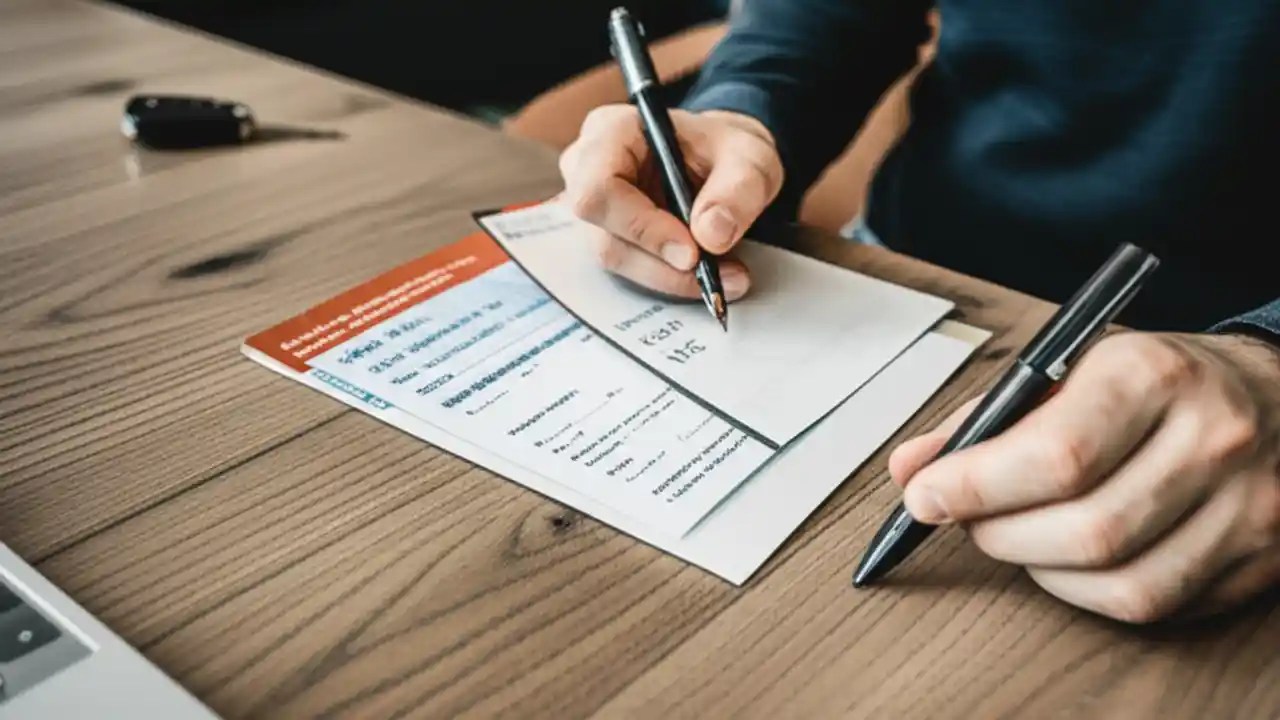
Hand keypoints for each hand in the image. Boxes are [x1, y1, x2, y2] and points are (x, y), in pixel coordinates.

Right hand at [557, 105, 782, 299]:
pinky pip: (628, 269)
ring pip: (615, 259)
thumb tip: (711, 234)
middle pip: (603, 235)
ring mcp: (592, 208)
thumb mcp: (749, 158)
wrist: (721, 162)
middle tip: (714, 274)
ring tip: (725, 277)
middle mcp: (586, 169)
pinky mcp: (605, 236)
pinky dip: (669, 279)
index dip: (641, 227)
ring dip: (670, 277)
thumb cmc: (724, 150)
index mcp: (610, 131)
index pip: (600, 189)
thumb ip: (738, 190)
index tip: (691, 252)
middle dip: (661, 264)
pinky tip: (704, 276)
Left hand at [889, 331, 1279, 622]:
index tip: (926, 496)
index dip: (976, 487)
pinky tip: (1069, 559)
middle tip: (965, 518)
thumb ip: (986, 418)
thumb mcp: (1072, 367)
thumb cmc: (1156, 381)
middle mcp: (1213, 439)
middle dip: (999, 534)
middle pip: (1085, 530)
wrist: (1275, 393)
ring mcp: (1247, 506)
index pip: (1055, 454)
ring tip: (1018, 534)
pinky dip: (1089, 593)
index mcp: (1154, 375)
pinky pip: (1154, 606)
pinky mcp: (1258, 559)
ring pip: (1120, 582)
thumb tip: (910, 469)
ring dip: (1041, 569)